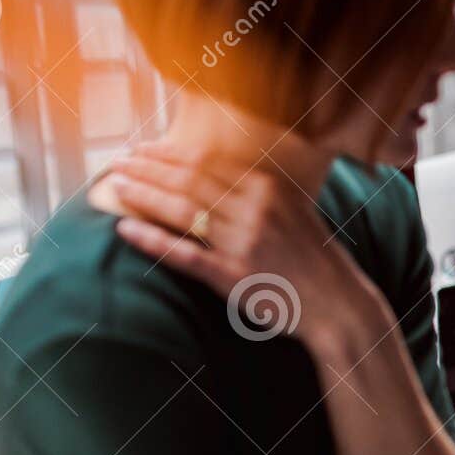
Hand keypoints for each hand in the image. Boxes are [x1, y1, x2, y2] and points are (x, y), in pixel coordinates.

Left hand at [103, 141, 392, 355]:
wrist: (340, 305)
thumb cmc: (318, 262)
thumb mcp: (296, 215)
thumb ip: (262, 195)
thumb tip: (221, 180)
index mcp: (269, 190)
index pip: (206, 163)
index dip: (167, 154)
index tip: (141, 149)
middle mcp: (255, 210)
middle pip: (188, 180)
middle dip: (146, 168)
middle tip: (116, 161)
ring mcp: (244, 242)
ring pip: (181, 210)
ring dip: (142, 194)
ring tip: (114, 186)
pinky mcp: (235, 276)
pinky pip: (184, 254)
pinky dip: (151, 240)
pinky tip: (124, 230)